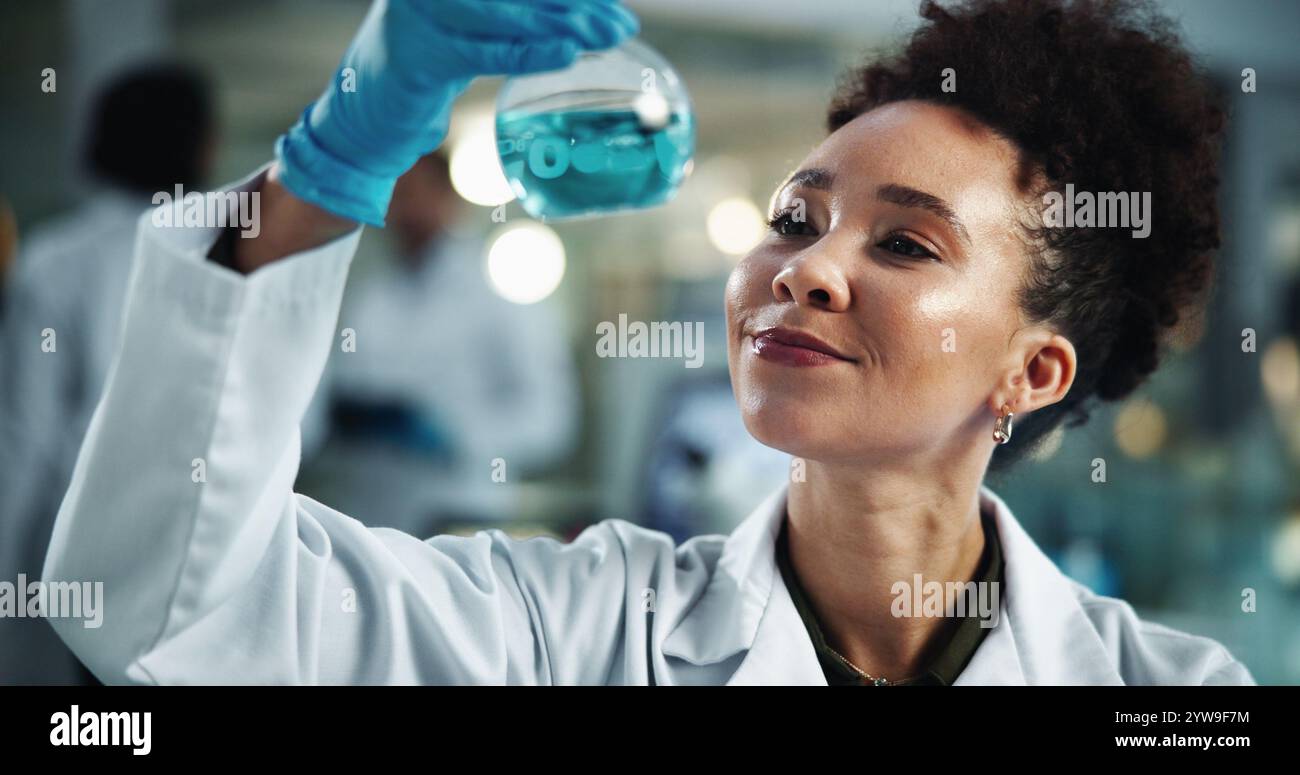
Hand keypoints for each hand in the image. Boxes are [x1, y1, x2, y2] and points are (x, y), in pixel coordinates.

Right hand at [275, 0, 639, 225]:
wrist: (363, 121)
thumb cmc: (424, 72)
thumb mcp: (471, 33)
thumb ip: (513, 19)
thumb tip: (581, 21)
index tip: (612, 6)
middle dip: (576, 6)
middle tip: (621, 24)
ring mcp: (421, 13)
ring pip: (509, 12)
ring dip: (563, 26)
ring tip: (606, 36)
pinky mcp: (421, 54)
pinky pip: (487, 51)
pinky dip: (529, 52)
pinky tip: (565, 55)